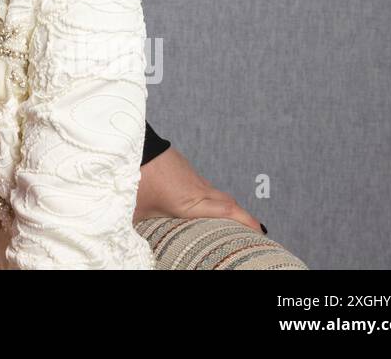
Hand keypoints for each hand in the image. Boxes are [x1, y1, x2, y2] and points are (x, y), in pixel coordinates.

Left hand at [133, 147, 264, 232]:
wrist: (129, 142)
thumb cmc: (131, 178)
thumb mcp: (136, 212)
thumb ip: (143, 232)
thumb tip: (137, 248)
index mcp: (189, 201)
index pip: (227, 211)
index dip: (246, 222)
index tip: (261, 232)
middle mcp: (197, 188)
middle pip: (229, 202)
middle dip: (244, 219)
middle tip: (255, 233)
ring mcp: (192, 175)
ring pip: (217, 193)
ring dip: (227, 207)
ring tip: (231, 225)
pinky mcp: (185, 168)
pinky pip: (205, 186)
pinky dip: (211, 197)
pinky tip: (203, 206)